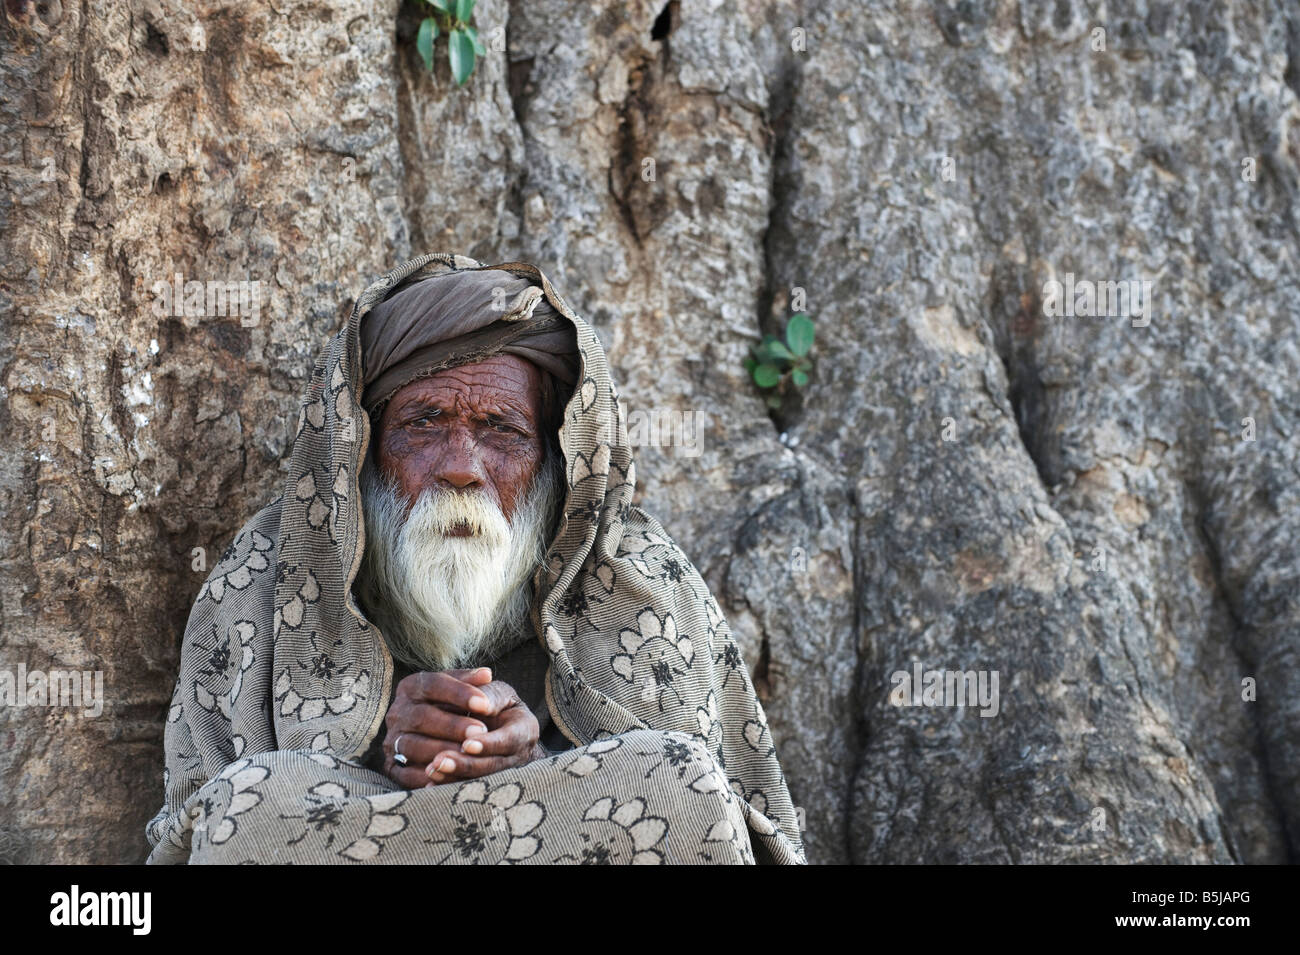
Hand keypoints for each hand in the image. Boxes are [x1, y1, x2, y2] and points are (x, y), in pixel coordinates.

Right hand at [381, 666, 509, 788]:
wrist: (442, 738)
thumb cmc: (459, 709)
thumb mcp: (465, 690)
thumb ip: (473, 683)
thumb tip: (486, 675)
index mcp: (411, 687)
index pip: (432, 684)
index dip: (459, 693)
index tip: (484, 703)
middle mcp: (397, 713)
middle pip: (421, 717)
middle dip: (452, 725)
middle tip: (480, 730)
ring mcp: (392, 740)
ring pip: (412, 745)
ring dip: (441, 750)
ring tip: (468, 753)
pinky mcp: (392, 767)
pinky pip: (406, 774)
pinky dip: (427, 776)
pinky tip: (451, 775)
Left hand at [424, 680, 542, 785]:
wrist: (498, 724)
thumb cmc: (494, 703)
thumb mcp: (496, 693)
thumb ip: (489, 696)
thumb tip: (481, 703)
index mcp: (524, 730)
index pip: (508, 740)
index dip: (488, 744)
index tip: (467, 744)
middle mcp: (518, 756)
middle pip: (492, 766)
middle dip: (466, 764)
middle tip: (440, 761)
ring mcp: (505, 774)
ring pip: (480, 781)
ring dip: (454, 778)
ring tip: (431, 770)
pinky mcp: (487, 784)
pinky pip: (468, 789)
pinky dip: (448, 787)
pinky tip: (429, 784)